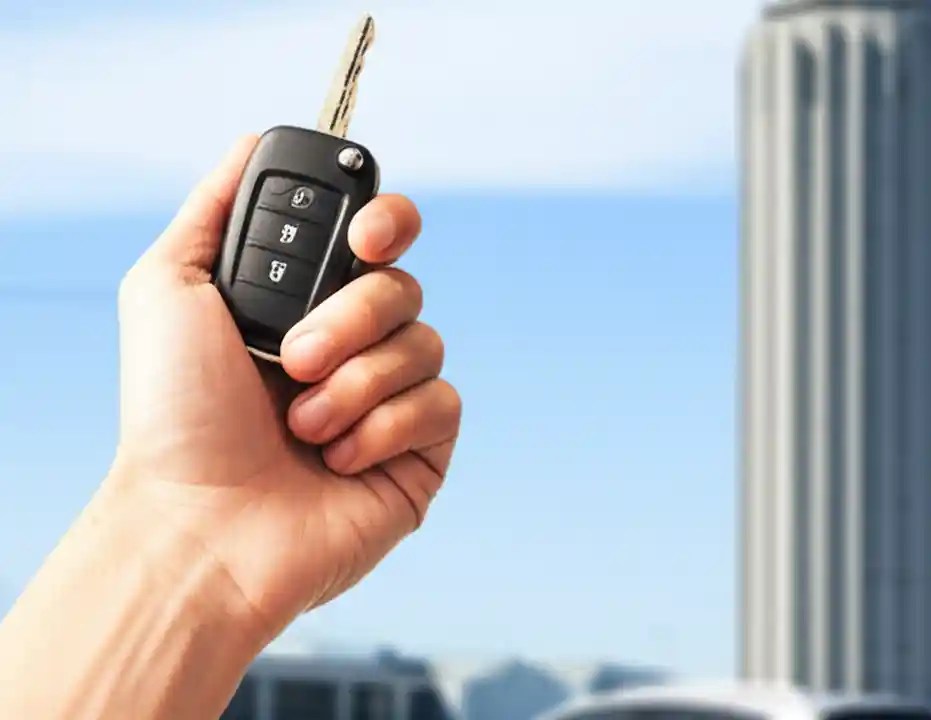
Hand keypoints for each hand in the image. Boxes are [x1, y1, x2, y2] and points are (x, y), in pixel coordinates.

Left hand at [110, 134, 460, 641]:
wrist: (199, 524)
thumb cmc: (174, 418)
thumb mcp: (166, 288)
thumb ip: (214, 209)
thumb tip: (254, 141)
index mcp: (305, 304)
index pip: (377, 236)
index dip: (386, 220)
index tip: (364, 236)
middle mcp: (353, 346)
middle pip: (404, 284)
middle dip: (351, 317)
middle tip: (294, 356)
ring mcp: (390, 399)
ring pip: (424, 343)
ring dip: (356, 382)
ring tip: (302, 423)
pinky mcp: (421, 451)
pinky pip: (441, 403)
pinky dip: (383, 426)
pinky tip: (337, 457)